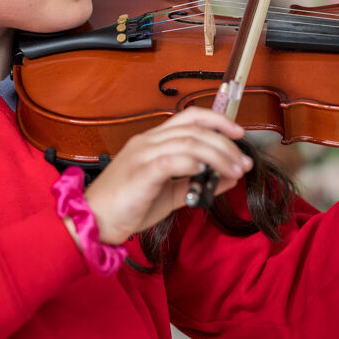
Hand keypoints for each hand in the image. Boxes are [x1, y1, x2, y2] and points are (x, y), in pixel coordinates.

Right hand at [81, 107, 253, 243]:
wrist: (95, 221)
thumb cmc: (128, 208)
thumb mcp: (170, 194)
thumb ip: (197, 183)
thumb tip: (228, 177)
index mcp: (152, 142)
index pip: (190, 118)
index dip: (217, 121)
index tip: (239, 135)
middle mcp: (148, 141)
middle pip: (195, 128)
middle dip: (225, 143)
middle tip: (243, 162)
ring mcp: (143, 153)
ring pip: (190, 141)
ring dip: (218, 155)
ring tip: (235, 170)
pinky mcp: (142, 171)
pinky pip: (174, 159)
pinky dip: (196, 163)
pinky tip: (208, 173)